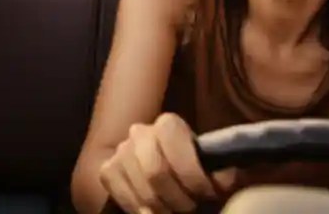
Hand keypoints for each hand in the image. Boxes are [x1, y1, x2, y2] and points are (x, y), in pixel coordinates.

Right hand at [98, 113, 239, 213]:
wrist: (162, 167)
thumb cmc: (192, 167)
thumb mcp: (211, 165)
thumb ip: (220, 170)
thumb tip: (221, 179)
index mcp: (168, 124)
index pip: (173, 142)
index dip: (192, 173)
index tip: (207, 194)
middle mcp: (140, 132)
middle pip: (154, 172)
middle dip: (177, 198)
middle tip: (190, 209)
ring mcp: (121, 151)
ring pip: (141, 191)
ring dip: (163, 209)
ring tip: (175, 213)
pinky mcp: (108, 170)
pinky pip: (123, 197)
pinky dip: (141, 211)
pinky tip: (154, 213)